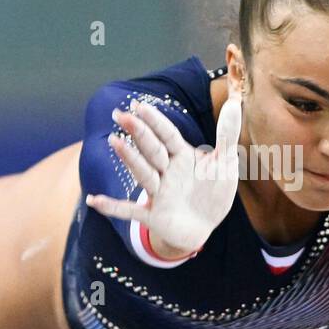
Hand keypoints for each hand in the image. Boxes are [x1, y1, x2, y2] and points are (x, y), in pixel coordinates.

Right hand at [84, 88, 242, 255]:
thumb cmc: (212, 191)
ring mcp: (158, 194)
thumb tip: (235, 103)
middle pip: (152, 150)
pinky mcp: (153, 216)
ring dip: (129, 159)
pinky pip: (129, 211)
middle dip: (139, 133)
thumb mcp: (224, 164)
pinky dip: (112, 207)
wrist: (204, 226)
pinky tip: (94, 200)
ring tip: (114, 142)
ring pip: (143, 174)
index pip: (167, 135)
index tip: (138, 105)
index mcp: (181, 157)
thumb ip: (227, 135)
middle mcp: (166, 172)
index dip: (155, 121)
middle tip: (121, 115)